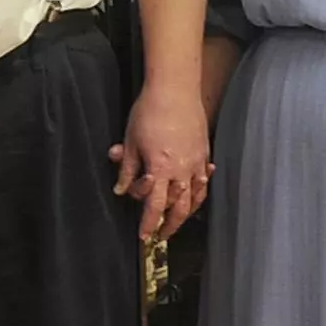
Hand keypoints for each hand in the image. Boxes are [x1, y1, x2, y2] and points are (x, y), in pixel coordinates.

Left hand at [110, 82, 211, 241]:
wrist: (175, 89)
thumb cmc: (149, 112)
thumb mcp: (130, 142)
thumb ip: (127, 170)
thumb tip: (121, 189)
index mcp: (160, 169)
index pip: (154, 206)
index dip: (148, 223)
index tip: (143, 235)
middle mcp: (181, 170)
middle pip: (178, 207)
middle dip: (169, 224)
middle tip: (161, 233)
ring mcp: (196, 163)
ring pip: (195, 197)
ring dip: (186, 213)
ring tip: (178, 221)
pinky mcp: (204, 153)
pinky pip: (204, 180)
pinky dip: (200, 191)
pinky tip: (196, 194)